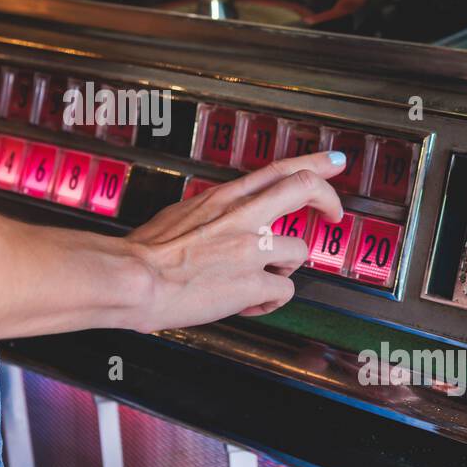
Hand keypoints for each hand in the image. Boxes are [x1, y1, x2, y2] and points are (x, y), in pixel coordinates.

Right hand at [123, 151, 346, 331]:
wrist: (132, 278)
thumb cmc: (145, 254)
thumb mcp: (181, 214)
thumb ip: (211, 214)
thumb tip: (222, 222)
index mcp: (223, 198)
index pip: (278, 169)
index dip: (314, 164)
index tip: (333, 164)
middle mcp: (243, 217)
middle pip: (304, 190)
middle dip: (329, 201)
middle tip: (333, 215)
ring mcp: (251, 249)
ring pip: (299, 251)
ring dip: (284, 268)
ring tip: (259, 279)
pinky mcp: (253, 282)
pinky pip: (283, 291)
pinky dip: (269, 300)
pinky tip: (249, 302)